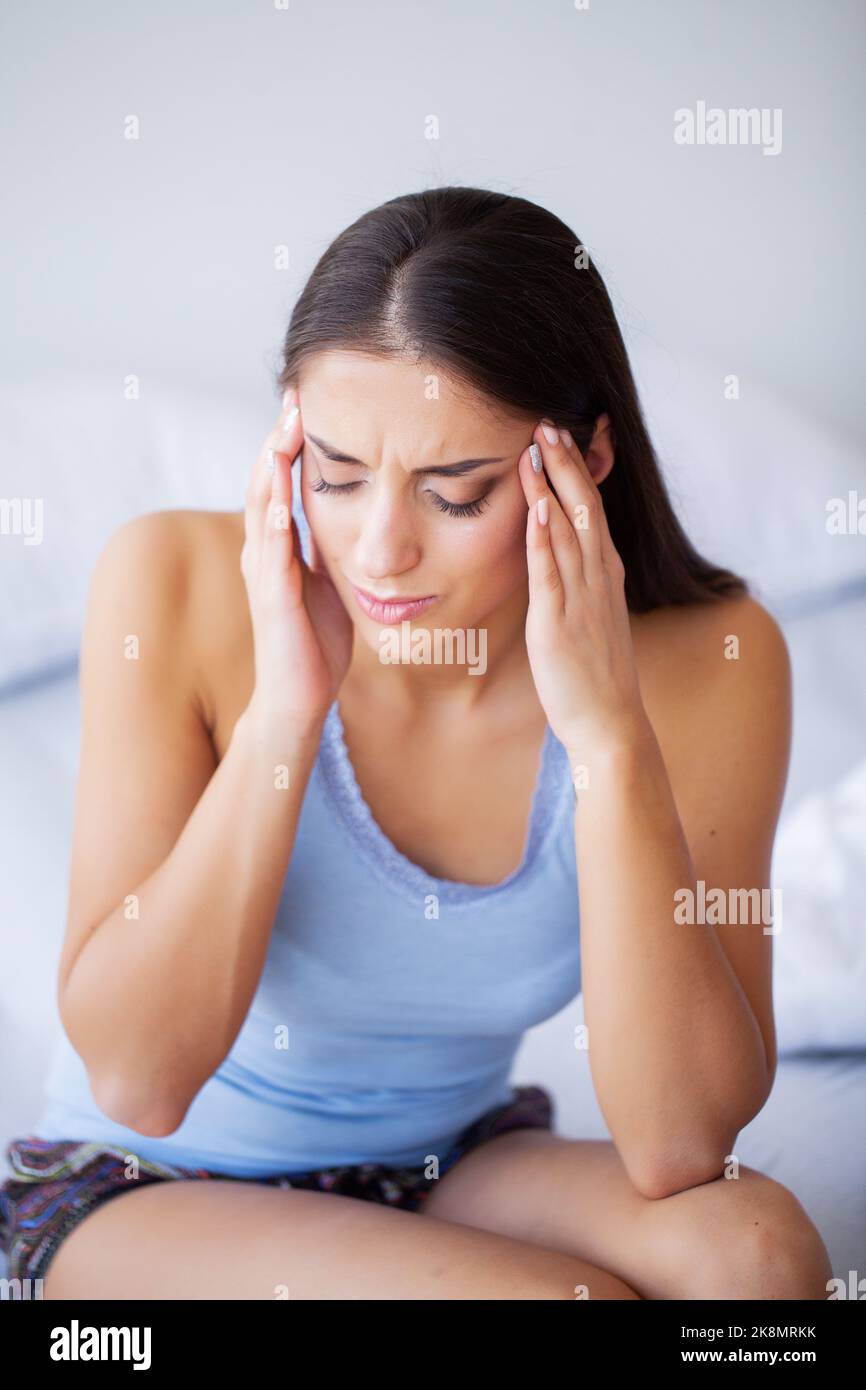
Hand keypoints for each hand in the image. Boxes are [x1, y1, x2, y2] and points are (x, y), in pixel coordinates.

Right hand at [240, 389, 352, 736]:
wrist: (298, 700)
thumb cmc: (314, 645)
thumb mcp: (326, 583)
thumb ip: (326, 548)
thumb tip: (348, 512)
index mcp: (277, 547)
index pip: (279, 482)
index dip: (290, 443)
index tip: (306, 403)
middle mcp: (262, 554)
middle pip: (264, 483)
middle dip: (278, 440)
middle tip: (294, 397)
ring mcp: (263, 577)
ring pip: (261, 510)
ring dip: (272, 469)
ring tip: (285, 430)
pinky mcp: (272, 603)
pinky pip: (271, 557)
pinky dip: (274, 524)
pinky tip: (283, 497)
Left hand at [518, 421, 647, 761]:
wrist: (610, 725)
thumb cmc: (594, 677)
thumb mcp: (590, 617)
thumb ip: (577, 583)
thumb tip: (557, 555)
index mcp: (604, 575)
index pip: (593, 510)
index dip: (577, 471)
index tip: (561, 435)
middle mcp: (598, 579)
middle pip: (584, 508)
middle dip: (566, 463)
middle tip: (548, 422)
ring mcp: (581, 599)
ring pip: (569, 530)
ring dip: (551, 487)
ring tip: (536, 446)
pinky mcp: (559, 624)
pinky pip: (552, 573)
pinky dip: (544, 539)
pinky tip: (536, 508)